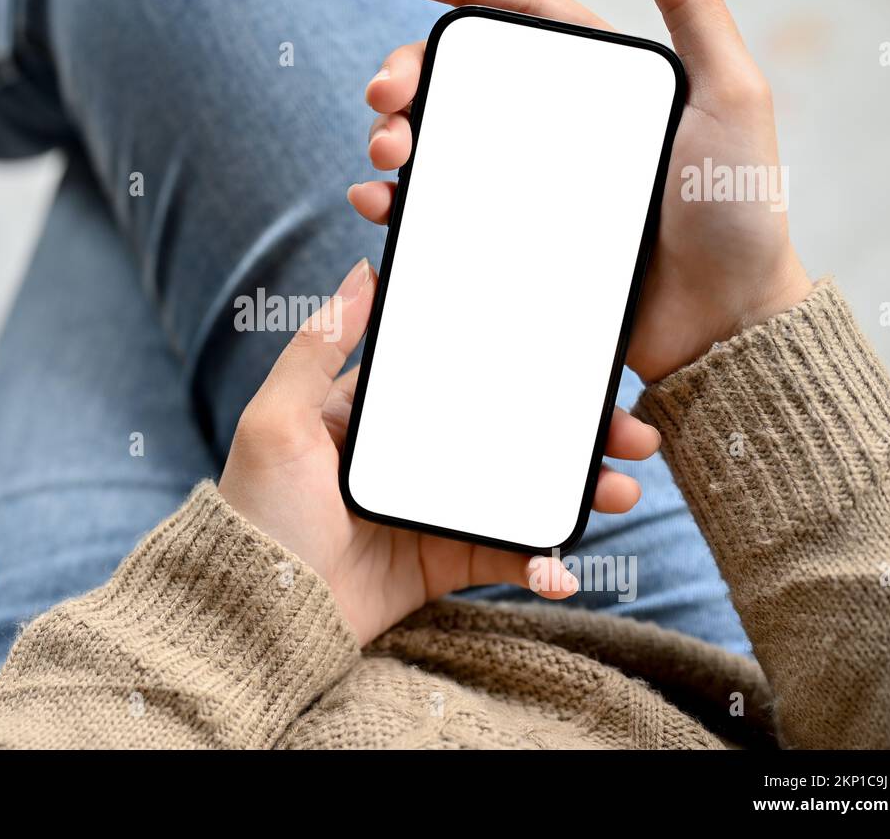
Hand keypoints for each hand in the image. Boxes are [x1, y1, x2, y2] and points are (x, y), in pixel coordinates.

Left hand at [218, 258, 661, 644]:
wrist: (259, 618)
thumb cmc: (257, 512)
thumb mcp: (275, 422)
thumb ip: (316, 350)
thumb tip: (362, 272)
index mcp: (375, 411)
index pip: (456, 373)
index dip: (518, 361)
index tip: (578, 355)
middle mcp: (411, 453)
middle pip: (506, 429)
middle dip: (573, 430)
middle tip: (632, 432)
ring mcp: (431, 508)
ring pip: (519, 488)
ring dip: (575, 490)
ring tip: (622, 491)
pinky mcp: (441, 562)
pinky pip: (504, 555)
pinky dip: (541, 561)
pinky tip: (565, 572)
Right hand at [350, 0, 813, 382]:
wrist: (721, 323)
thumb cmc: (737, 211)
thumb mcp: (729, 98)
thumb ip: (697, 13)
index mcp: (593, 81)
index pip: (515, 12)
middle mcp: (550, 126)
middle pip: (457, 77)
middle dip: (404, 72)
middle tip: (383, 96)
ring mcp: (524, 186)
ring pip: (436, 139)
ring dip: (393, 133)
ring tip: (386, 150)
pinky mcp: (507, 240)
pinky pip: (437, 211)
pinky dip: (396, 200)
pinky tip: (379, 201)